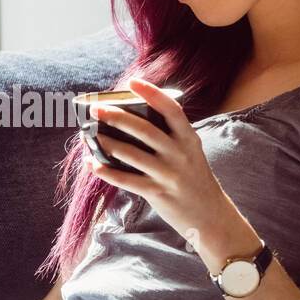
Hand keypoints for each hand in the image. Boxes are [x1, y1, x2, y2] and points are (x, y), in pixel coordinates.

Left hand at [85, 77, 231, 246]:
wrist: (210, 217)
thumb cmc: (195, 180)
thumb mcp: (191, 153)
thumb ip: (171, 137)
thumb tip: (133, 120)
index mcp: (189, 139)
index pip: (171, 110)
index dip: (151, 93)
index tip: (132, 82)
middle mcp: (180, 154)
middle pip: (144, 130)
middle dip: (116, 117)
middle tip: (95, 109)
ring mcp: (168, 175)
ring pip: (130, 154)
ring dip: (106, 143)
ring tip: (88, 135)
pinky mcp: (156, 193)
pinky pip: (125, 180)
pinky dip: (106, 171)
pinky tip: (93, 164)